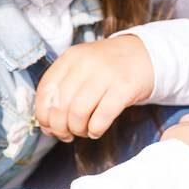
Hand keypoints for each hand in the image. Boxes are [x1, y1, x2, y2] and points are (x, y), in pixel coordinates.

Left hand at [34, 35, 154, 141]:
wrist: (146, 55)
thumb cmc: (109, 67)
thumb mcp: (82, 66)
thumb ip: (64, 88)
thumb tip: (47, 123)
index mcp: (71, 57)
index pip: (45, 90)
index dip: (43, 115)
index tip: (49, 127)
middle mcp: (86, 63)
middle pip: (60, 105)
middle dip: (60, 128)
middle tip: (66, 134)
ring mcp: (106, 75)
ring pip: (78, 113)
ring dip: (78, 130)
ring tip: (83, 132)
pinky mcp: (125, 88)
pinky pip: (102, 117)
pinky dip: (95, 130)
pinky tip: (96, 131)